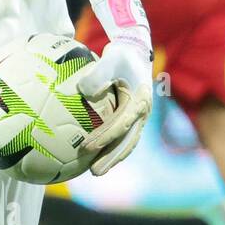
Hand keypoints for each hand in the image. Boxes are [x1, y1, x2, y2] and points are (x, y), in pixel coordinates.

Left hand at [77, 36, 152, 175]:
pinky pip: (122, 137)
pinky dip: (110, 148)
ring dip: (111, 157)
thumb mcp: (111, 59)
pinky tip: (94, 156)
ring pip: (126, 142)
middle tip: (94, 172)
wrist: (135, 52)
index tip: (87, 147)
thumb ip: (98, 75)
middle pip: (127, 141)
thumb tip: (81, 90)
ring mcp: (139, 117)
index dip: (105, 137)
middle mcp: (142, 113)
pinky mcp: (132, 118)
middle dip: (111, 158)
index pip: (121, 124)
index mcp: (140, 101)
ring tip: (94, 171)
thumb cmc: (121, 56)